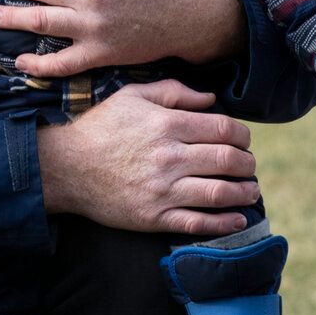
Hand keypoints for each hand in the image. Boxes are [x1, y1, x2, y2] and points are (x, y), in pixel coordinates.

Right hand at [34, 78, 258, 235]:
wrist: (65, 168)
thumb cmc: (100, 128)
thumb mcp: (132, 96)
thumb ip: (174, 91)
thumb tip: (211, 99)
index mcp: (167, 124)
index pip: (225, 130)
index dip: (243, 137)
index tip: (243, 142)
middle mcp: (170, 157)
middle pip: (229, 161)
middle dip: (247, 164)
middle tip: (248, 167)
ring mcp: (163, 189)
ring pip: (220, 193)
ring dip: (244, 193)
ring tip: (250, 192)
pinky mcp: (154, 216)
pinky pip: (198, 222)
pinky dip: (224, 222)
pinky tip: (237, 218)